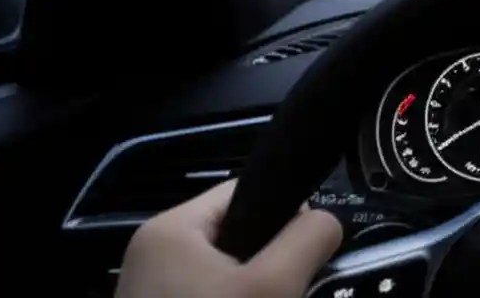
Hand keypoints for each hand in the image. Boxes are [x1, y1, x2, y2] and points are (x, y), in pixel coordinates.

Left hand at [115, 180, 341, 297]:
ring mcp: (153, 292)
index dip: (287, 217)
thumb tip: (326, 222)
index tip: (304, 260)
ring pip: (229, 276)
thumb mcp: (272, 287)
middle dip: (272, 264)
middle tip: (288, 296)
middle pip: (240, 236)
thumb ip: (308, 240)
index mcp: (171, 228)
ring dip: (258, 294)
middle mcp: (155, 253)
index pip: (247, 191)